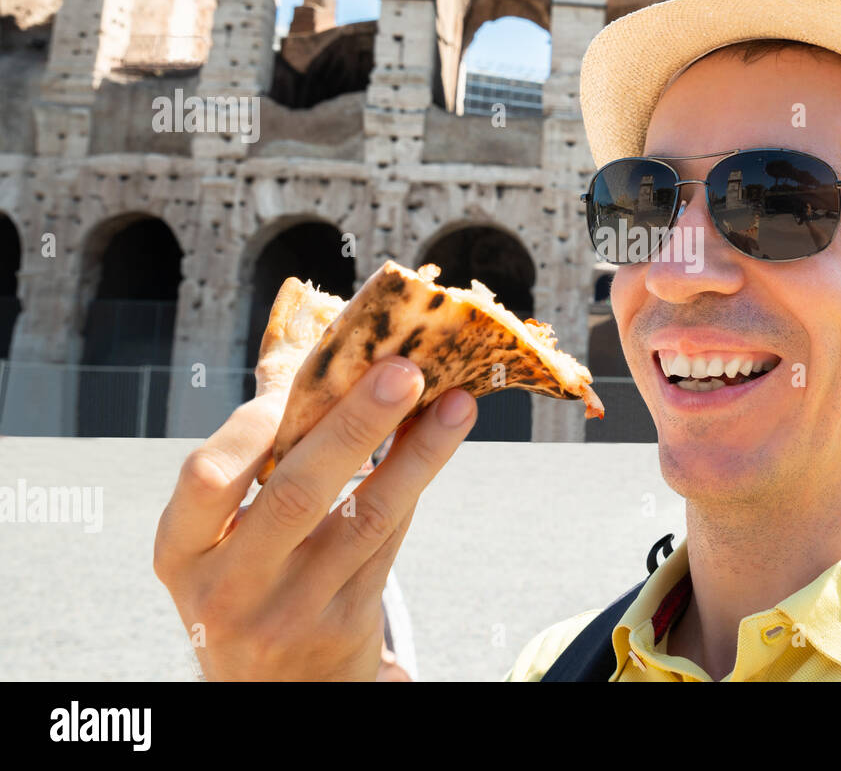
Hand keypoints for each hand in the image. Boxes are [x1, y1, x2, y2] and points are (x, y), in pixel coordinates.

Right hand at [154, 358, 476, 680]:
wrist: (272, 692)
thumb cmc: (245, 580)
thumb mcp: (218, 535)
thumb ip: (254, 455)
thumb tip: (300, 352)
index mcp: (181, 550)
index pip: (210, 475)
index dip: (261, 419)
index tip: (311, 369)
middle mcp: (229, 587)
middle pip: (297, 493)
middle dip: (356, 425)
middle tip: (405, 370)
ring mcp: (290, 613)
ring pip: (365, 518)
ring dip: (416, 455)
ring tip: (456, 404)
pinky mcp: (345, 626)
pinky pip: (388, 544)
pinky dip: (414, 487)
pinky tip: (440, 442)